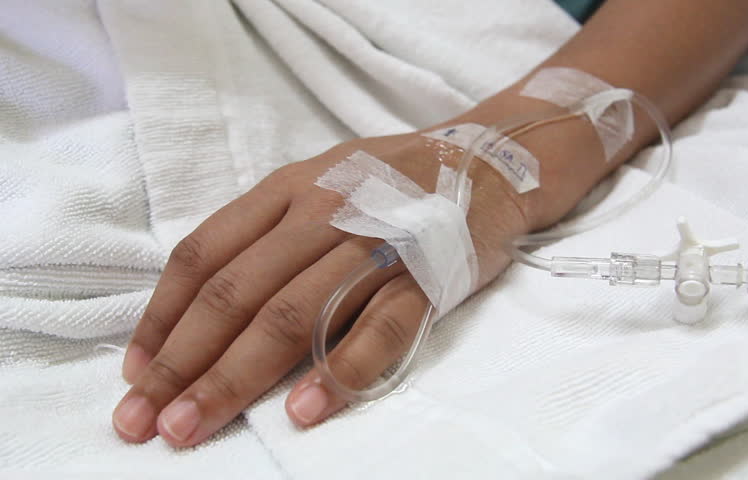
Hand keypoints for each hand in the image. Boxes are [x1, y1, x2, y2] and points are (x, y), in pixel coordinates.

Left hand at [112, 97, 603, 446]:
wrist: (489, 163)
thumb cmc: (391, 182)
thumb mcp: (319, 182)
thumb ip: (266, 230)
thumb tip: (200, 306)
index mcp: (289, 189)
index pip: (205, 254)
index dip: (162, 316)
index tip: (136, 373)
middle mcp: (324, 213)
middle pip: (238, 293)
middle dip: (184, 362)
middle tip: (143, 420)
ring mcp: (376, 244)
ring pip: (295, 314)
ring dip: (238, 376)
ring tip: (194, 425)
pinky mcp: (427, 276)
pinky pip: (381, 328)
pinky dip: (340, 371)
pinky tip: (302, 412)